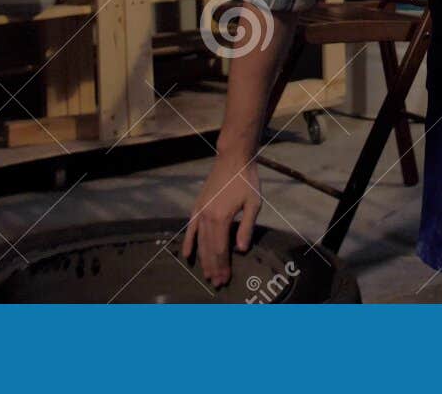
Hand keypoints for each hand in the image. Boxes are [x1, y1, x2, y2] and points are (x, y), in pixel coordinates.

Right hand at [181, 157, 261, 286]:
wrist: (233, 159)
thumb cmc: (247, 180)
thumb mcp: (253, 203)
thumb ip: (246, 227)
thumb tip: (241, 249)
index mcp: (221, 218)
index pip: (220, 249)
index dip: (222, 266)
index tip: (225, 279)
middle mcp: (207, 217)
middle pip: (209, 249)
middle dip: (213, 267)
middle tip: (217, 283)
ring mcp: (200, 212)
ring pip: (199, 241)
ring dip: (203, 260)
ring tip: (207, 274)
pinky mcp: (197, 206)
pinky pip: (190, 228)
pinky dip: (189, 243)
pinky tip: (187, 256)